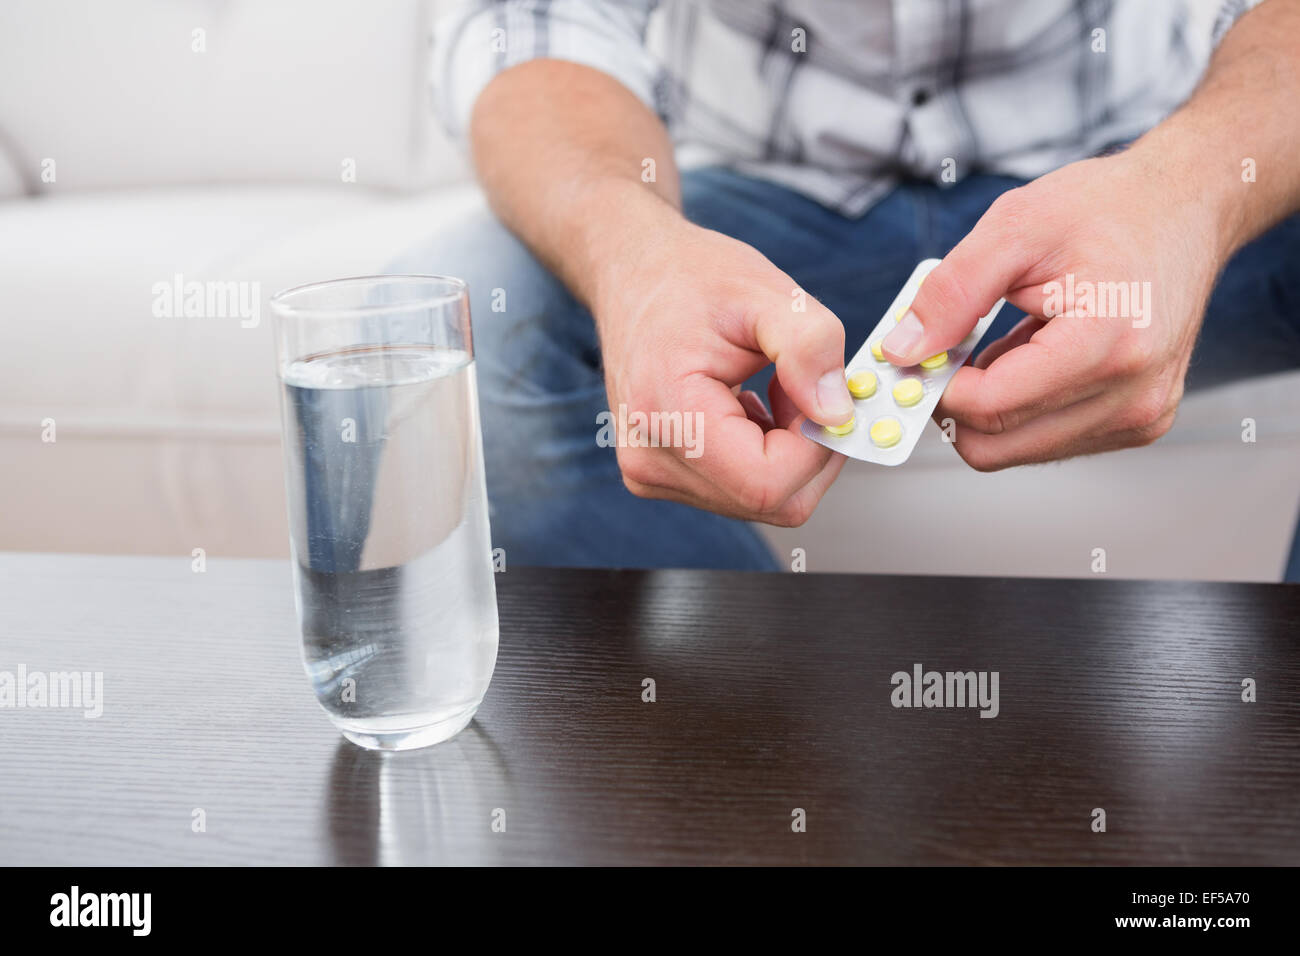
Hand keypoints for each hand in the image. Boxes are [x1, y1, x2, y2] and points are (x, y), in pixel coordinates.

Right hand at [592, 216, 851, 524]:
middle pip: (769, 502)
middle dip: (809, 451)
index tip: (829, 399)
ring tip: (775, 389)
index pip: (766, 482)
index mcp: (667, 414)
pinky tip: (755, 406)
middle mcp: (651, 460)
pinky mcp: (663, 475)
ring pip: (761, 501)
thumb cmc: (689, 279)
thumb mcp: (764, 294)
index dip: (816, 448)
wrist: (634, 276)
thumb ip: (809, 348)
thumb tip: (837, 414)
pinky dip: (767, 454)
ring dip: (789, 451)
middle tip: (808, 390)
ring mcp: (652, 474)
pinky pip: (741, 490)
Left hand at [881, 149, 1223, 470]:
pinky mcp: (1138, 424)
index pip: (990, 406)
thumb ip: (951, 293)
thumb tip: (902, 350)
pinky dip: (1021, 406)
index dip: (936, 385)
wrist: (1184, 207)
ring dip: (990, 405)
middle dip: (956, 403)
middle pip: (996, 444)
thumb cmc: (1111, 210)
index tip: (915, 354)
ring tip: (1006, 340)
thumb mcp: (1016, 228)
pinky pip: (1046, 439)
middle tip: (947, 350)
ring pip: (1016, 449)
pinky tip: (1033, 355)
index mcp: (1109, 345)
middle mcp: (1134, 395)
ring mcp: (1141, 417)